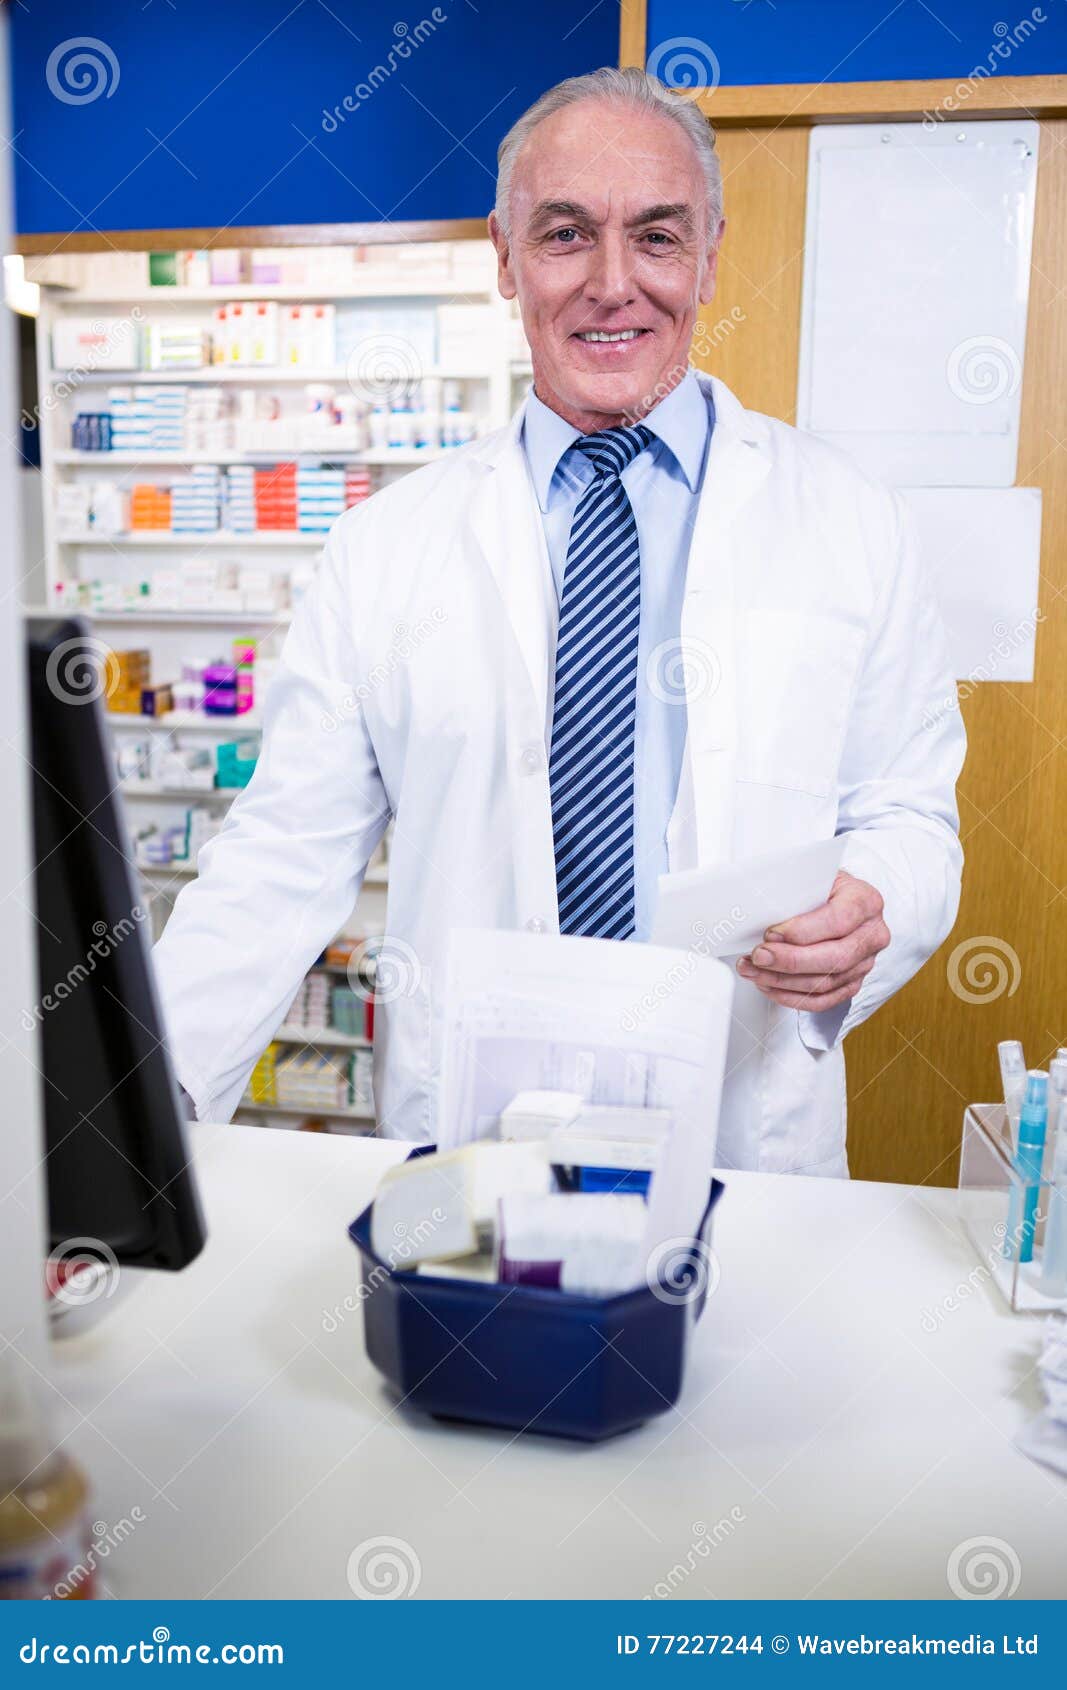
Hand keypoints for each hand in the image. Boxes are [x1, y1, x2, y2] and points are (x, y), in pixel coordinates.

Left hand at [735, 870, 888, 1012]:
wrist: (840, 901)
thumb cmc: (825, 889)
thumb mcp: (815, 878)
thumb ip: (797, 891)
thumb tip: (762, 909)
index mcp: (866, 902)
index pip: (838, 920)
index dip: (802, 931)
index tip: (772, 933)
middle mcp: (872, 935)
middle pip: (835, 958)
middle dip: (790, 961)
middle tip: (759, 956)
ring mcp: (865, 962)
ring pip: (825, 983)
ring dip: (783, 981)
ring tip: (755, 971)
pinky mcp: (853, 983)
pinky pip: (824, 1000)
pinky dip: (792, 997)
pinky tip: (770, 986)